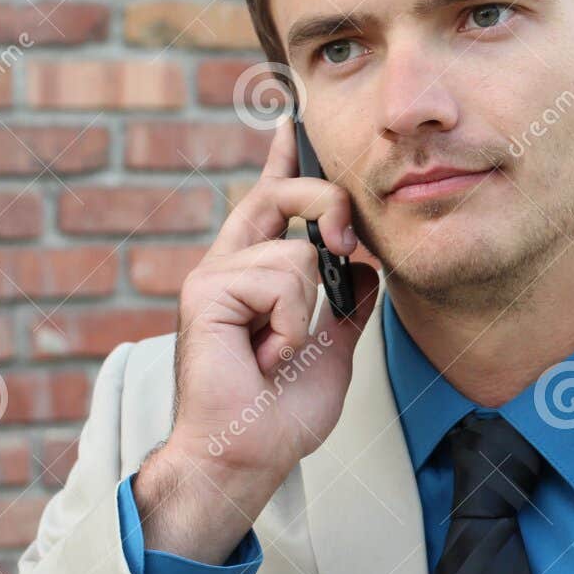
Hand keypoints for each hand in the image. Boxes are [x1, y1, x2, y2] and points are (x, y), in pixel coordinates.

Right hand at [134, 118, 379, 563]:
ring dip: (307, 315)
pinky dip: (292, 325)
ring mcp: (215, 274)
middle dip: (328, 203)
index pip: (272, 200)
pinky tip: (266, 355)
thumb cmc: (280, 413)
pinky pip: (285, 278)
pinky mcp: (206, 290)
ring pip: (301, 253)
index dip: (284, 159)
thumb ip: (347, 304)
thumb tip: (366, 266)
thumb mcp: (333, 348)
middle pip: (284, 193)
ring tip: (278, 354)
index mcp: (257, 275)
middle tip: (347, 246)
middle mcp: (231, 264)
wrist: (247, 455)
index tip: (291, 118)